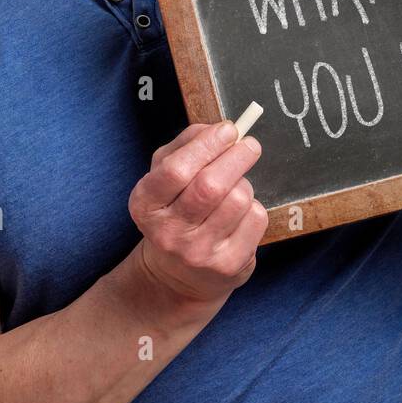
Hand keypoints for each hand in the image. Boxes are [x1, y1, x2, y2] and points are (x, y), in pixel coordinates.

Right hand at [127, 121, 267, 305]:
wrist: (178, 273)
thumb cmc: (175, 208)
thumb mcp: (165, 173)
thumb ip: (187, 143)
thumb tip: (221, 129)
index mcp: (146, 203)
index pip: (176, 171)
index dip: (206, 145)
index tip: (228, 130)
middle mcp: (168, 232)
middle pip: (211, 185)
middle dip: (237, 157)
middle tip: (250, 145)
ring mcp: (198, 253)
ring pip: (238, 200)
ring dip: (244, 184)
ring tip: (236, 188)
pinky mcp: (228, 266)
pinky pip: (255, 219)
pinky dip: (254, 207)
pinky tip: (240, 214)